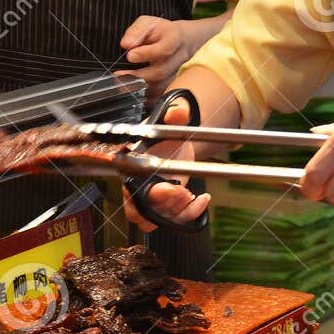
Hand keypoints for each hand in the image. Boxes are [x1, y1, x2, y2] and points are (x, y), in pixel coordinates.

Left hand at [116, 16, 199, 101]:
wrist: (184, 42)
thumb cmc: (162, 32)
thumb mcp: (148, 23)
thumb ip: (136, 32)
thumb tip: (126, 44)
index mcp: (174, 39)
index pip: (164, 48)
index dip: (147, 53)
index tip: (130, 56)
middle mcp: (178, 58)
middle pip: (160, 72)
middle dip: (138, 76)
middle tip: (119, 76)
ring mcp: (178, 74)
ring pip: (160, 87)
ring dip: (140, 89)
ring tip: (123, 86)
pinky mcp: (174, 86)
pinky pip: (161, 97)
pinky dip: (147, 100)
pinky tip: (134, 96)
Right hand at [122, 98, 210, 232]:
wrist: (176, 142)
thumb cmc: (166, 132)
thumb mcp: (171, 121)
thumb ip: (174, 115)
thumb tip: (178, 113)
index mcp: (131, 166)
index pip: (132, 189)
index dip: (151, 194)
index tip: (172, 187)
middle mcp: (136, 186)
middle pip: (141, 212)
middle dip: (165, 207)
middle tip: (184, 193)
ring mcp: (150, 200)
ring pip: (157, 221)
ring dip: (177, 213)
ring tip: (193, 196)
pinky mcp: (164, 207)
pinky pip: (172, 221)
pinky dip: (189, 215)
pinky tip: (202, 200)